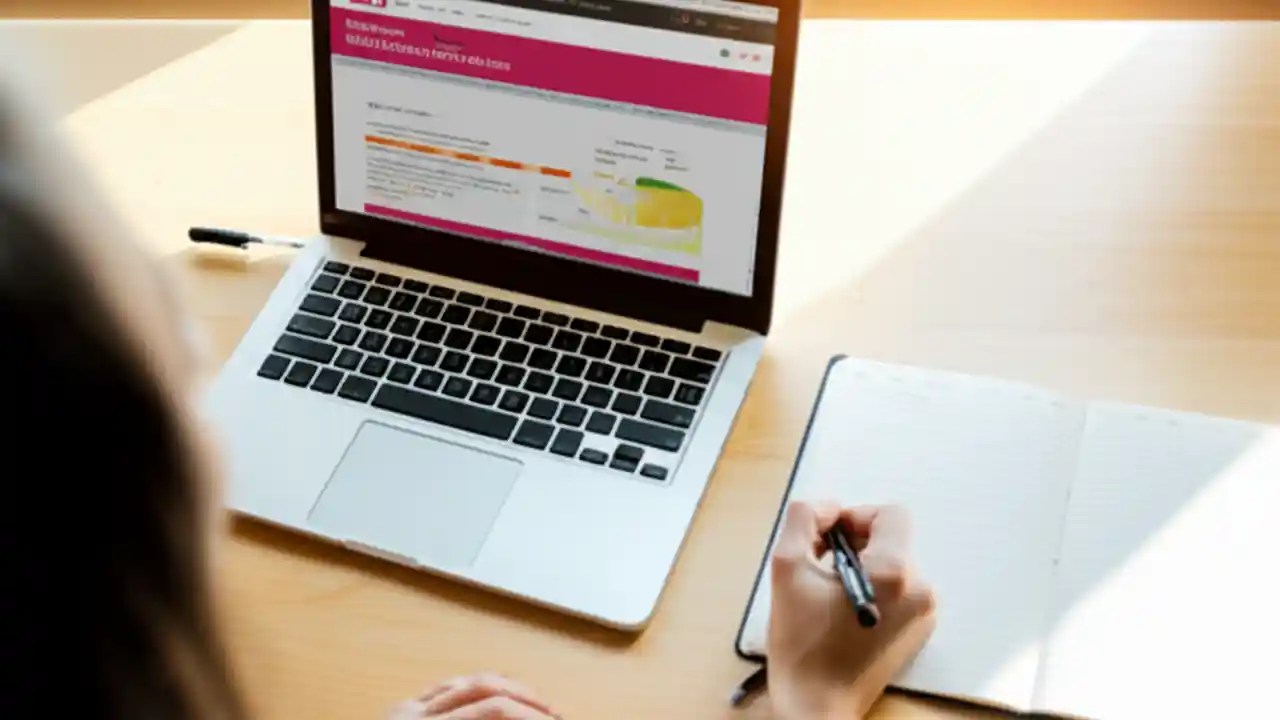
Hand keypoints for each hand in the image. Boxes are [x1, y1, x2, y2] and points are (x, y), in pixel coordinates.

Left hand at [389, 674, 561, 719]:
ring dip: (506, 690)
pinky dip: (476, 690)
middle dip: (527, 701)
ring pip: (467, 682)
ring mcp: (404, 712)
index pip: (494, 712)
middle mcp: (413, 717)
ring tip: (533, 707)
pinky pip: (444, 689)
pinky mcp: (399, 714)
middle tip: (554, 716)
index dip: (531, 718)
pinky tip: (494, 700)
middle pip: (485, 689)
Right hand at [766, 502, 935, 719]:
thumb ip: (804, 519)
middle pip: (891, 539)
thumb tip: (826, 509)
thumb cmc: (801, 644)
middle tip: (818, 565)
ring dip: (860, 566)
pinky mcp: (919, 631)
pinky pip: (898, 589)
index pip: (890, 514)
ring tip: (828, 592)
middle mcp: (920, 590)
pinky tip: (843, 611)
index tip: (827, 540)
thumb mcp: (786, 568)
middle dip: (853, 543)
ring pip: (892, 564)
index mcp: (894, 572)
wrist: (816, 706)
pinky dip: (872, 588)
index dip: (854, 517)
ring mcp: (924, 613)